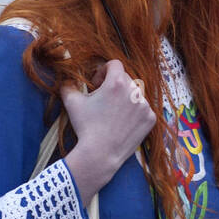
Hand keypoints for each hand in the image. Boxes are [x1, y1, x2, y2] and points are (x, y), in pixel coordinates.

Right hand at [58, 60, 154, 199]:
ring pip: (135, 93)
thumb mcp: (71, 102)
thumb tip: (67, 78)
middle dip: (113, 85)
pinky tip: (122, 123)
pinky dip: (134, 113)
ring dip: (124, 98)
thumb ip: (68, 84)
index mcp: (117, 82)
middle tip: (103, 101)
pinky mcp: (150, 118)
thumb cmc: (85, 127)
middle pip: (125, 78)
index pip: (114, 64)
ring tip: (113, 113)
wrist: (100, 154)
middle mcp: (134, 90)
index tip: (97, 85)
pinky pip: (143, 109)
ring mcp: (145, 105)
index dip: (103, 72)